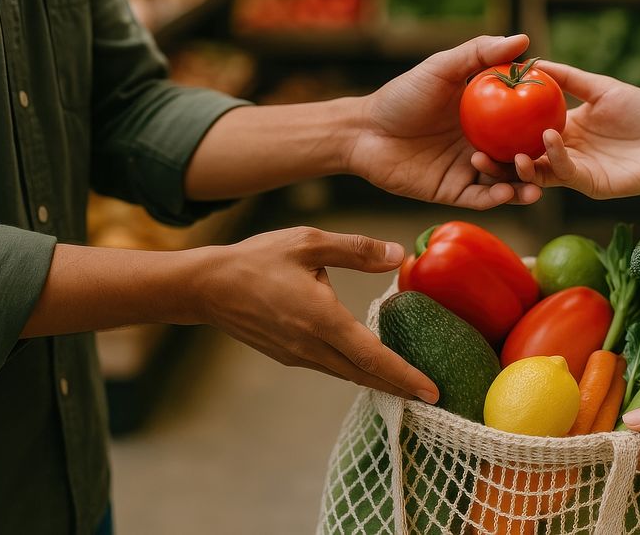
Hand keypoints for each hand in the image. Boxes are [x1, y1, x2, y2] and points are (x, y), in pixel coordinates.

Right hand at [196, 226, 438, 401]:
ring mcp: (298, 355)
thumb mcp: (309, 242)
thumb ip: (356, 249)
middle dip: (400, 388)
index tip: (431, 391)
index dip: (405, 376)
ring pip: (348, 374)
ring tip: (408, 384)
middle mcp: (312, 345)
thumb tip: (398, 255)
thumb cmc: (257, 260)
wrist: (206, 287)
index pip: (373, 356)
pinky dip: (356, 371)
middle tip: (433, 397)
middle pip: (365, 375)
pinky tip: (368, 364)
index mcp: (322, 319)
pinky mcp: (288, 355)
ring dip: (379, 381)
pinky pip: (331, 368)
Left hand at [349, 35, 542, 208]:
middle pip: (519, 157)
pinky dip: (497, 198)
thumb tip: (524, 39)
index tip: (563, 124)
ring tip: (535, 187)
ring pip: (504, 182)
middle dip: (539, 164)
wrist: (363, 130)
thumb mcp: (443, 68)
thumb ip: (481, 53)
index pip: (521, 123)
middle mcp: (481, 144)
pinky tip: (508, 194)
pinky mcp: (452, 191)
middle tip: (554, 163)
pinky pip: (480, 198)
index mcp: (484, 117)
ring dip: (522, 186)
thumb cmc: (401, 95)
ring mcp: (467, 170)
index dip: (543, 126)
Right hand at [473, 61, 639, 199]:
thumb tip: (536, 61)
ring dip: (523, 166)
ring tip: (511, 152)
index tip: (477, 120)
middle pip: (522, 161)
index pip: (522, 135)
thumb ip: (569, 78)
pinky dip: (555, 158)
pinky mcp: (592, 184)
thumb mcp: (600, 87)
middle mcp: (563, 154)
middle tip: (476, 152)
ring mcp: (576, 171)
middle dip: (499, 162)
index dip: (500, 133)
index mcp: (561, 131)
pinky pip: (567, 174)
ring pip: (539, 174)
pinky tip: (549, 140)